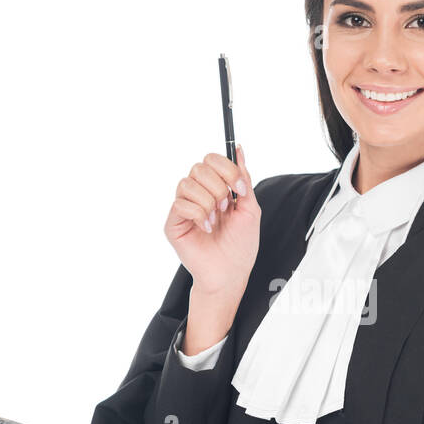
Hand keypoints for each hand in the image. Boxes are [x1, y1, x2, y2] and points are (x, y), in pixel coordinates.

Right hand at [164, 146, 260, 296]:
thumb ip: (243, 179)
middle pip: (199, 167)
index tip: (240, 190)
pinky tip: (205, 228)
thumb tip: (238, 150)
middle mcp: (198, 194)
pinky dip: (198, 215)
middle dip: (218, 187)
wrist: (231, 273)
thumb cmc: (240, 246)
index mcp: (215, 188)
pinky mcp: (173, 223)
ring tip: (215, 221)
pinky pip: (180, 204)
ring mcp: (184, 208)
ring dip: (208, 202)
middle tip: (226, 207)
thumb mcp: (250, 208)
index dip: (227, 169)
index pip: (212, 160)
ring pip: (187, 184)